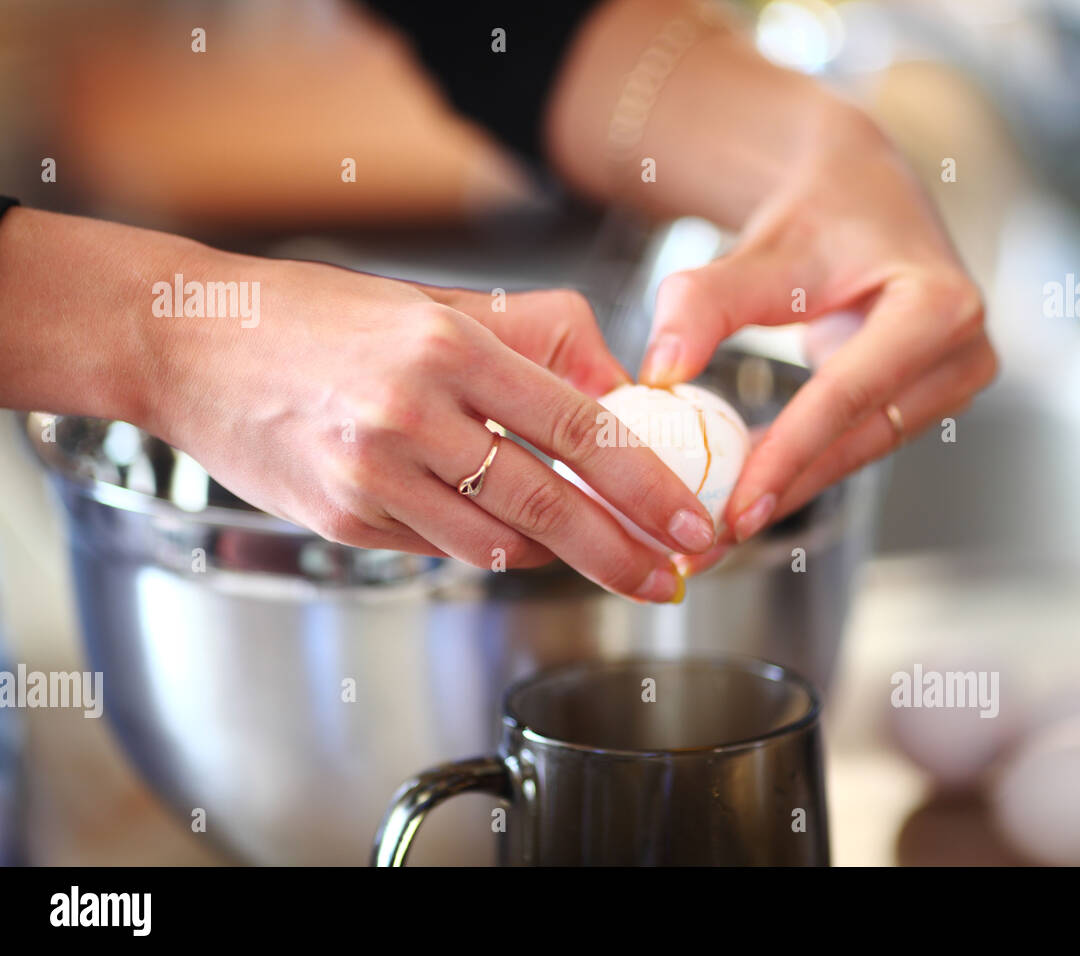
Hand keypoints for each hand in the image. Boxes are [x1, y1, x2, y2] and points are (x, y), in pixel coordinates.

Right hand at [144, 252, 716, 600]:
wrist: (190, 340)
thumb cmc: (318, 316)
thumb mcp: (435, 302)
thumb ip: (535, 342)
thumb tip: (619, 394)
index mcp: (449, 345)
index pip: (580, 427)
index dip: (648, 486)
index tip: (692, 522)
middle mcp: (412, 412)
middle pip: (549, 506)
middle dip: (624, 554)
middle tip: (671, 580)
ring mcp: (371, 474)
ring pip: (497, 543)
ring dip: (551, 552)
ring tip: (583, 545)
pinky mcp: (342, 520)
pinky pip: (440, 550)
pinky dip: (481, 546)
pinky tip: (493, 528)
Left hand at [639, 111, 997, 546]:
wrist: (861, 195)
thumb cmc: (821, 212)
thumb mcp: (763, 249)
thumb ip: (707, 302)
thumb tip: (662, 370)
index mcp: (940, 306)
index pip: (850, 394)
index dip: (789, 454)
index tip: (734, 509)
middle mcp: (962, 353)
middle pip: (857, 439)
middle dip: (780, 492)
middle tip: (710, 540)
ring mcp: (950, 383)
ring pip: (856, 453)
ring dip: (787, 490)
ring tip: (715, 533)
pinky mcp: (924, 401)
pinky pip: (855, 444)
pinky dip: (800, 468)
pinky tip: (745, 495)